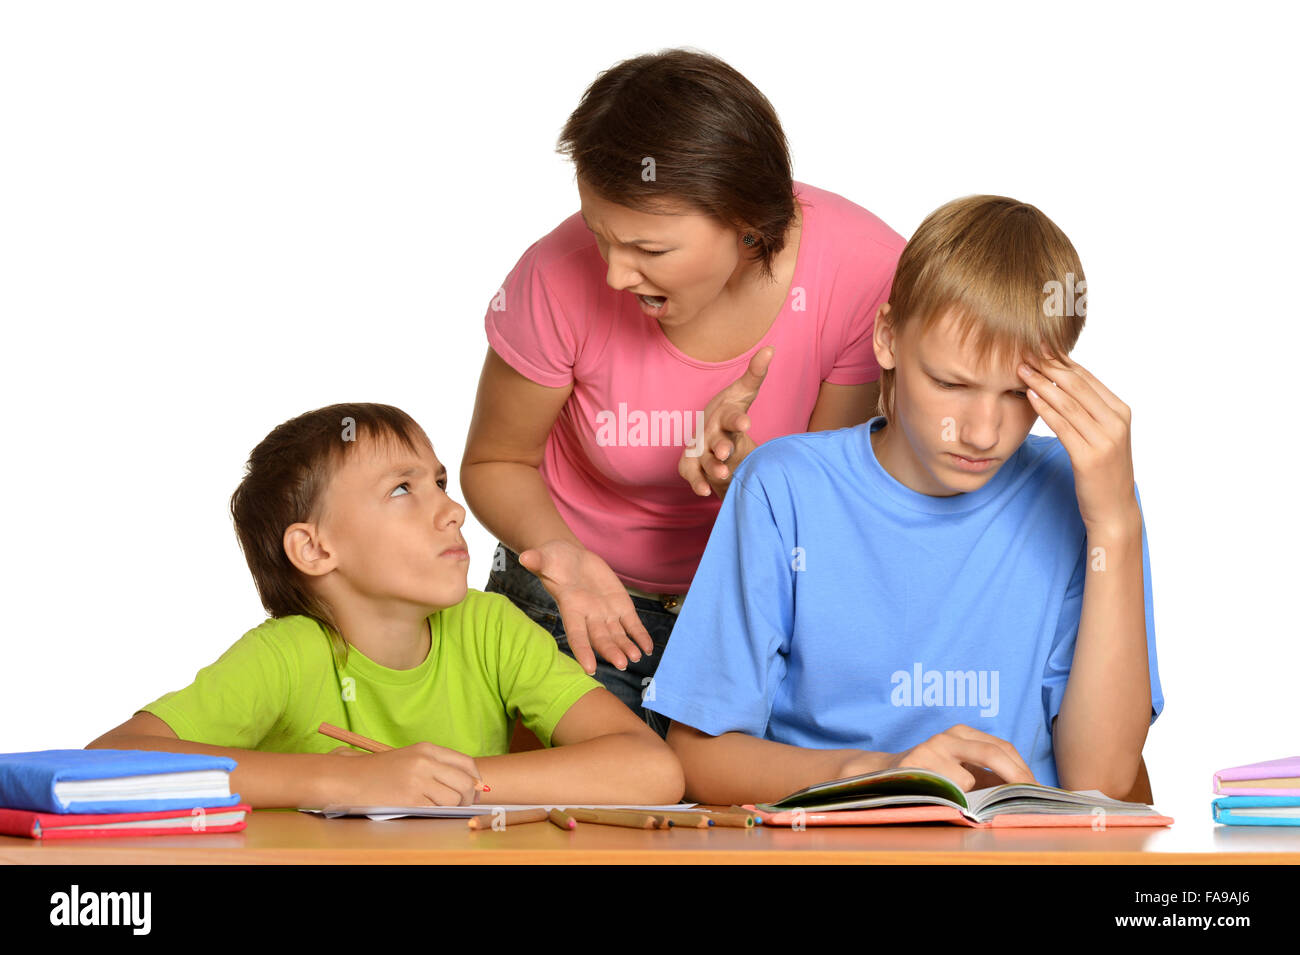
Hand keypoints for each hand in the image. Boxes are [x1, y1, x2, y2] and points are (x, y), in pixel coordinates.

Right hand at [328, 742, 483, 805]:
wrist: (349, 778)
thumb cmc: (380, 772)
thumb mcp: (411, 758)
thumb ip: (437, 767)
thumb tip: (470, 785)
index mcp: (427, 749)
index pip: (466, 763)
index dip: (476, 779)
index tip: (477, 790)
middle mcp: (425, 761)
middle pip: (465, 782)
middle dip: (470, 797)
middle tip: (465, 805)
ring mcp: (418, 780)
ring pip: (453, 798)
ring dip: (453, 807)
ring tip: (441, 808)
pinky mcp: (410, 799)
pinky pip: (436, 809)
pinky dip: (436, 812)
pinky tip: (427, 810)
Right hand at [517, 539, 654, 674]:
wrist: (570, 559)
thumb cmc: (553, 560)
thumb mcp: (544, 558)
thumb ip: (537, 561)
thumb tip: (525, 557)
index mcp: (571, 608)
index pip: (576, 635)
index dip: (583, 651)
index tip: (589, 668)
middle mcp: (589, 616)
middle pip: (601, 638)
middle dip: (611, 651)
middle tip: (621, 664)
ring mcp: (606, 613)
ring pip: (618, 635)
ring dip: (627, 646)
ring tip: (637, 657)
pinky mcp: (620, 606)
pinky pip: (632, 624)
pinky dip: (640, 635)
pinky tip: (648, 648)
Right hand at [679, 346, 772, 496]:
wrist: (709, 429)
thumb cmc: (730, 412)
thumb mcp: (743, 394)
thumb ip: (755, 374)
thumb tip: (770, 348)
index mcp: (724, 415)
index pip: (731, 416)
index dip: (736, 420)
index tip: (746, 423)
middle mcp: (710, 431)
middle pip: (714, 439)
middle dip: (719, 446)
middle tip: (726, 452)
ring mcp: (700, 448)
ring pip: (703, 458)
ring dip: (711, 466)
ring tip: (723, 473)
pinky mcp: (692, 463)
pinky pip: (691, 473)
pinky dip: (696, 483)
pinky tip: (704, 492)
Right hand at [858, 725, 1037, 791]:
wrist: (885, 775)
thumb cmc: (933, 776)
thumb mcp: (962, 769)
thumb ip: (988, 774)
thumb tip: (1029, 792)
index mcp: (963, 733)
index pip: (1003, 748)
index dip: (1022, 770)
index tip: (1037, 790)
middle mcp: (948, 736)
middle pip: (993, 754)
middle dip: (1015, 779)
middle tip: (1030, 799)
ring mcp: (930, 749)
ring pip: (968, 780)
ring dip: (972, 798)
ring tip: (967, 804)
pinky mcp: (915, 766)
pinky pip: (945, 790)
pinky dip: (951, 801)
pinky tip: (943, 800)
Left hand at [1018, 349, 1137, 533]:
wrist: (1114, 509)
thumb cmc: (1102, 471)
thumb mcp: (1102, 435)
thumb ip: (1088, 410)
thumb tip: (1062, 381)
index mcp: (1120, 411)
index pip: (1086, 378)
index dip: (1060, 360)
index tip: (1038, 345)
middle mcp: (1116, 421)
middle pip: (1077, 385)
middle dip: (1048, 366)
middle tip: (1024, 350)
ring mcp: (1105, 439)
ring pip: (1068, 403)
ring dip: (1041, 383)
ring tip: (1020, 368)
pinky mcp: (1089, 457)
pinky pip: (1063, 426)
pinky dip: (1045, 408)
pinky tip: (1029, 395)